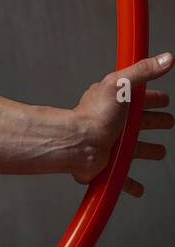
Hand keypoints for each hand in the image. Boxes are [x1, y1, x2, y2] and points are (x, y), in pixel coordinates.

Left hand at [71, 52, 172, 196]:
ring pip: (134, 149)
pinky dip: (131, 183)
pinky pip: (123, 178)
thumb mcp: (122, 84)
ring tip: (159, 151)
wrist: (80, 143)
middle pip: (140, 123)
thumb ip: (143, 70)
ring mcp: (112, 146)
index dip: (153, 99)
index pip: (139, 99)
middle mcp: (113, 124)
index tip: (165, 99)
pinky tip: (138, 188)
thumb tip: (166, 58)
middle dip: (154, 121)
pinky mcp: (110, 167)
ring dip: (147, 149)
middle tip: (168, 121)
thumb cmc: (96, 115)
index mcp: (116, 104)